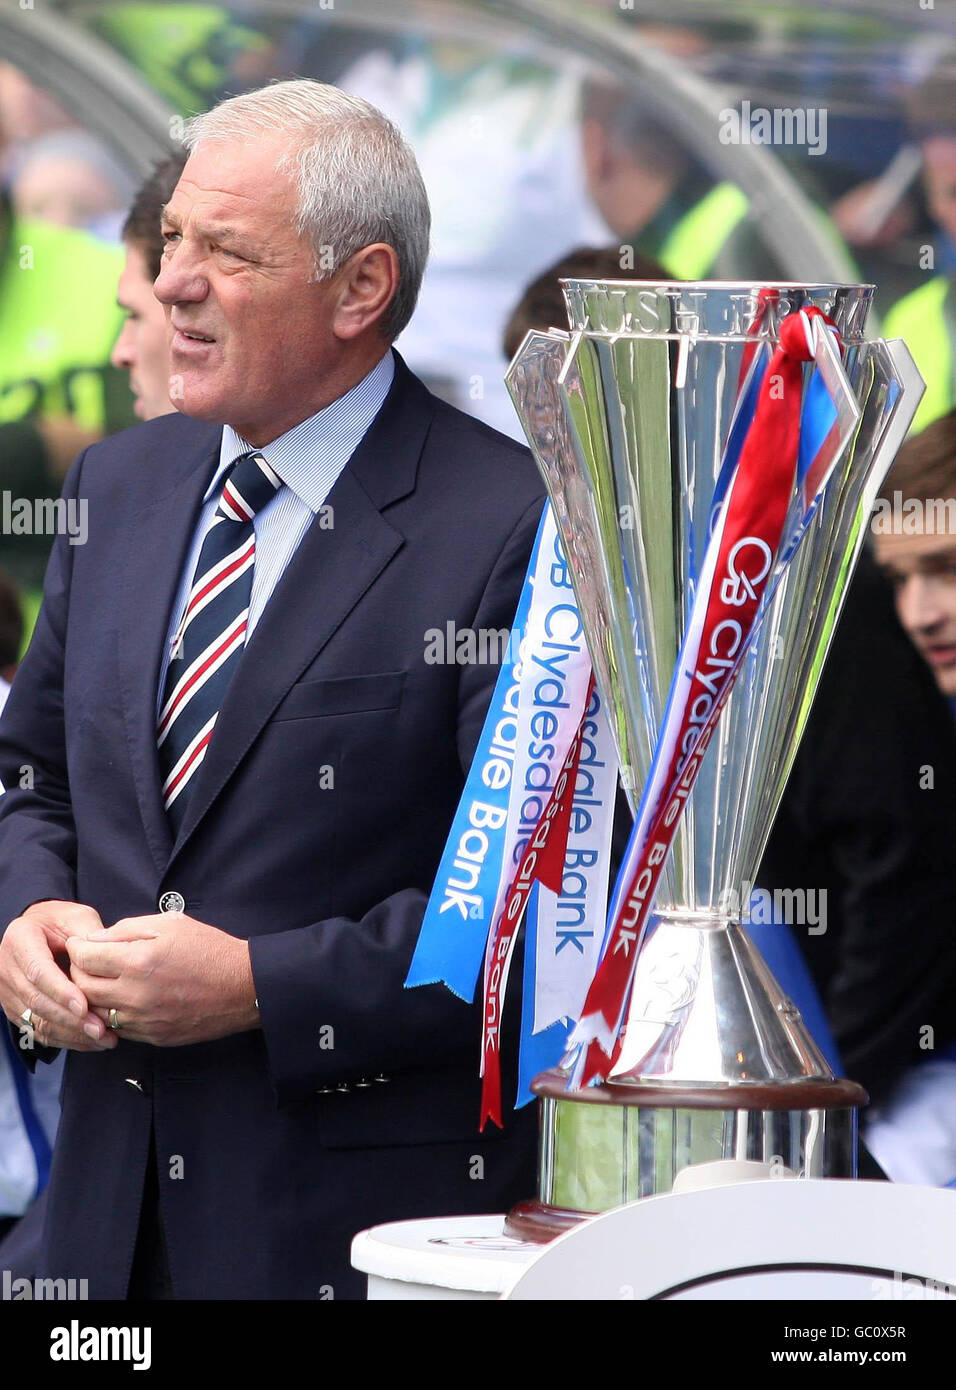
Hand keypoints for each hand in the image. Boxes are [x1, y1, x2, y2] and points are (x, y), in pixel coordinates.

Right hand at [0, 900, 117, 1050]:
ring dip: (71, 1034)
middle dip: (70, 1019)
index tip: (84, 1006)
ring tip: (104, 1038)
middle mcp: (7, 967)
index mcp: (20, 939)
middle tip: (100, 1029)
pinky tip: (92, 1041)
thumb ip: (88, 937)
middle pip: (36, 1001)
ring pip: (37, 1021)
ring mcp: (9, 992)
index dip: (61, 991)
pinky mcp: (17, 1010)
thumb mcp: (77, 917)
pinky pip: (39, 1031)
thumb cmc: (62, 922)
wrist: (43, 930)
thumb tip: (105, 962)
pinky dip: (67, 1039)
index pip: (38, 971)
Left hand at [66, 913, 258, 1046]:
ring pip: (97, 1013)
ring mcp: (144, 1020)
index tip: (81, 944)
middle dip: (79, 973)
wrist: (244, 986)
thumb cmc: (209, 949)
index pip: (84, 958)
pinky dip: (114, 1015)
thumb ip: (126, 929)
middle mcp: (136, 995)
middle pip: (83, 989)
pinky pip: (119, 1029)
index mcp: (138, 961)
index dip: (77, 948)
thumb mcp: (170, 923)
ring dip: (94, 997)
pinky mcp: (154, 1037)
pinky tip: (125, 999)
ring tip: (105, 982)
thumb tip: (94, 938)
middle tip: (89, 963)